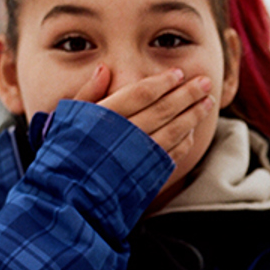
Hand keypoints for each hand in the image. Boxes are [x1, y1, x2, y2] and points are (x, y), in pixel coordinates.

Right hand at [72, 65, 215, 164]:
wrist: (65, 200)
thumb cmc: (62, 155)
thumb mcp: (65, 121)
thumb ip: (87, 95)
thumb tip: (104, 69)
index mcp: (103, 119)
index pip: (141, 94)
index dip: (163, 82)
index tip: (179, 73)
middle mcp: (123, 136)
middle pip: (163, 109)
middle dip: (187, 95)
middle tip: (205, 82)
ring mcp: (136, 158)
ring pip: (172, 132)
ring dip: (193, 116)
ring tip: (207, 102)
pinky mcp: (145, 177)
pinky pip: (171, 155)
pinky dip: (185, 142)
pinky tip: (193, 131)